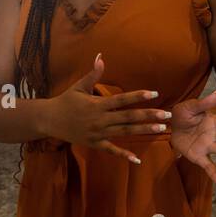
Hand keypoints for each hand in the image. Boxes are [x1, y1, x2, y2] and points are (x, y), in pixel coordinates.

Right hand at [44, 53, 171, 163]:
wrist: (48, 120)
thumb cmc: (65, 101)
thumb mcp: (79, 86)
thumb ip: (93, 74)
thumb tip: (100, 56)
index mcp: (98, 104)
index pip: (122, 99)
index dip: (138, 96)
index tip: (155, 93)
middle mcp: (100, 119)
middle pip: (128, 117)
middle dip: (149, 116)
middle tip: (167, 115)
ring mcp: (97, 133)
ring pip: (125, 132)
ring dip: (144, 131)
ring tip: (161, 129)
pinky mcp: (94, 144)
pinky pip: (111, 150)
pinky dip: (124, 155)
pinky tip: (137, 159)